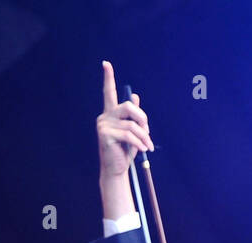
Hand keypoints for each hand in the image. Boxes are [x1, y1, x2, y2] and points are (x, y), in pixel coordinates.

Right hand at [97, 60, 152, 219]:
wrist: (116, 170)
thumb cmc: (124, 151)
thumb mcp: (132, 132)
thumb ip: (134, 116)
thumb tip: (136, 97)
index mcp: (110, 113)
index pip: (108, 92)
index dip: (108, 78)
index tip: (105, 63)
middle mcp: (104, 116)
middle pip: (128, 107)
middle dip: (142, 118)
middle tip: (148, 130)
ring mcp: (103, 126)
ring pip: (131, 124)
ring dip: (144, 136)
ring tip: (147, 146)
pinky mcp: (104, 136)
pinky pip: (128, 135)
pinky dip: (139, 142)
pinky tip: (143, 149)